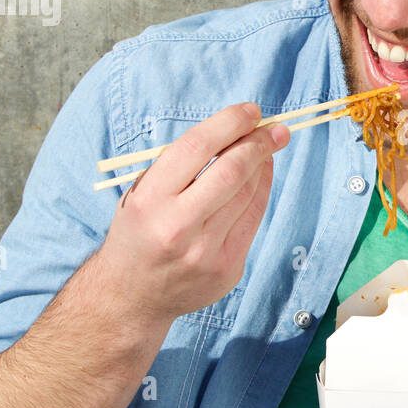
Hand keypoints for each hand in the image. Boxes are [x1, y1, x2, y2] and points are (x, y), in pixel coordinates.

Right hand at [94, 102, 289, 330]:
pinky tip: (261, 177)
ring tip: (269, 148)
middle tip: (277, 129)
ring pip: (247, 194)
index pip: (197, 146)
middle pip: (231, 171)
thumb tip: (235, 132)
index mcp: (150, 199)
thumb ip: (181, 165)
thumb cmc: (139, 232)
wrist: (131, 296)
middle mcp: (177, 226)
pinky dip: (261, 192)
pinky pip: (253, 220)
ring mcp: (205, 251)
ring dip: (263, 166)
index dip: (230, 123)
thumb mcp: (142, 192)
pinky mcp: (226, 268)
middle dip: (259, 143)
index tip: (251, 111)